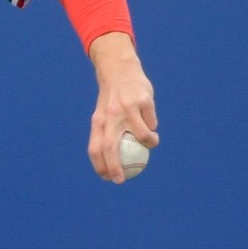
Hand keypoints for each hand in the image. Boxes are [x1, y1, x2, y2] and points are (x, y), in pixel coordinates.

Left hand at [86, 31, 157, 183]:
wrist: (120, 69)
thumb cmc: (111, 98)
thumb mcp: (104, 114)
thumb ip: (107, 133)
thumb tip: (114, 162)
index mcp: (98, 120)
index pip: (95, 148)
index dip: (100, 166)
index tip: (107, 178)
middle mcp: (110, 116)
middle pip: (111, 147)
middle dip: (115, 167)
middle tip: (122, 179)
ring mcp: (127, 108)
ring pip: (142, 135)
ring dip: (149, 143)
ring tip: (151, 144)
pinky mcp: (143, 101)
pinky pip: (151, 121)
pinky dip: (152, 126)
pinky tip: (151, 122)